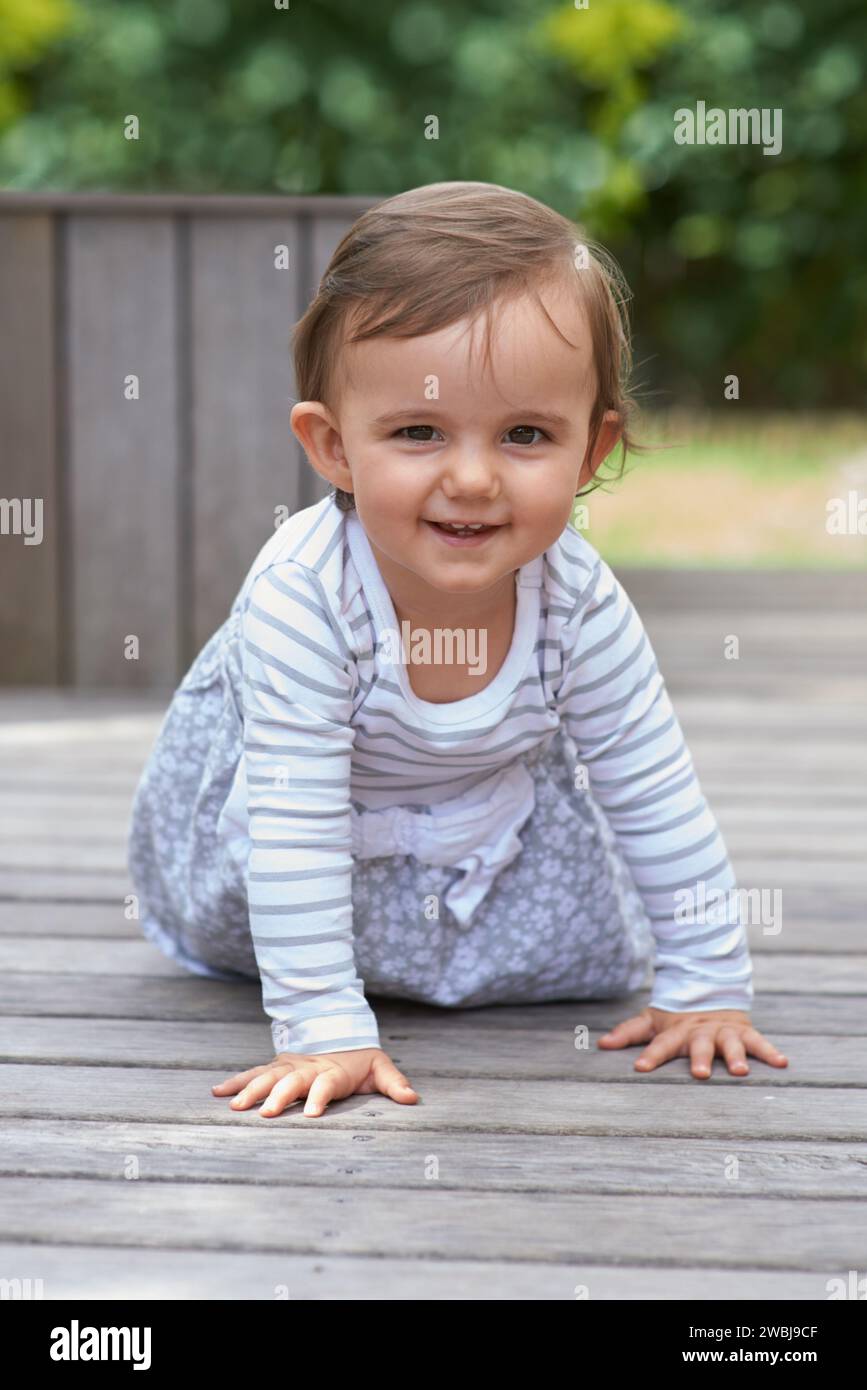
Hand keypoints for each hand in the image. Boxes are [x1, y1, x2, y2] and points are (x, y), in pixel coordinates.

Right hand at [211, 1047, 418, 1116]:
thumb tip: (413, 1099)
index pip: (326, 1083)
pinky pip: (253, 1073)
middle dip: (278, 1096)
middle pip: (291, 1081)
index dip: (319, 1097)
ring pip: (268, 1076)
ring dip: (251, 1089)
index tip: (310, 1114)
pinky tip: (217, 1092)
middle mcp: (308, 1067)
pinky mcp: (276, 1067)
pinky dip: (235, 1081)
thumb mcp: (381, 1069)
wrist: (341, 1031)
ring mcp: (289, 1066)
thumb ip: (394, 1084)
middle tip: (266, 1113)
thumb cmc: (361, 1060)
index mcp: (333, 1071)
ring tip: (234, 1105)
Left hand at [597, 1007, 788, 1079]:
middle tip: (700, 1074)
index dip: (651, 1054)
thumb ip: (629, 1032)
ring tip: (741, 1072)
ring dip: (736, 1057)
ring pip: (730, 1044)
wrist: (709, 987)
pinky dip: (770, 1052)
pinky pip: (759, 1042)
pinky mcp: (744, 1031)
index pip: (661, 1044)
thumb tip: (601, 1044)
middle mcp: (701, 1031)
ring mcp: (724, 1031)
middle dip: (700, 1059)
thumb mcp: (652, 1020)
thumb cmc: (677, 1016)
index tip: (640, 1067)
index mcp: (677, 1031)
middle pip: (699, 1045)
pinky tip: (782, 1063)